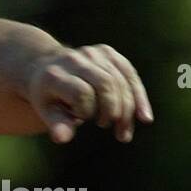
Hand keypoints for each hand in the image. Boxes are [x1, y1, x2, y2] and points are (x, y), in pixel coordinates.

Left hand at [26, 44, 153, 143]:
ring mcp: (92, 53)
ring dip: (128, 109)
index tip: (79, 119)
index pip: (81, 92)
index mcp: (56, 75)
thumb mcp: (46, 113)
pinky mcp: (107, 52)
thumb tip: (62, 138)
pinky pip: (129, 74)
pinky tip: (144, 117)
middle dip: (113, 110)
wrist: (47, 70)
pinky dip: (138, 97)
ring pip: (121, 80)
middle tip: (107, 127)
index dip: (86, 110)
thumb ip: (56, 125)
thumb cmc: (47, 98)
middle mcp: (75, 59)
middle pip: (106, 84)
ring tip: (123, 132)